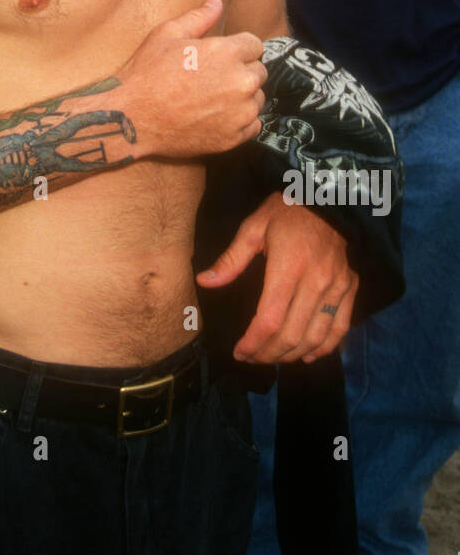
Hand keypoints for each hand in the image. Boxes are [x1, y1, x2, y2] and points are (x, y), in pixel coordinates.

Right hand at [118, 0, 266, 157]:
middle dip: (241, 71)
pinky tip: (216, 116)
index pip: (254, 45)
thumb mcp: (167, 34)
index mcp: (228, 52)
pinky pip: (253, 124)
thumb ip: (199, 17)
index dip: (237, 48)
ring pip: (257, 99)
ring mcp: (240, 112)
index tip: (220, 57)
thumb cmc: (147, 73)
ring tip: (213, 98)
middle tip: (213, 78)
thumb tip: (217, 2)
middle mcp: (241, 82)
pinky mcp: (234, 137)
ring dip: (242, 97)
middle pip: (259, 71)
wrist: (132, 118)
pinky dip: (239, 121)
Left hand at [196, 191, 357, 363]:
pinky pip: (340, 327)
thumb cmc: (286, 210)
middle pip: (291, 334)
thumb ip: (231, 259)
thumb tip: (203, 281)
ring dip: (293, 355)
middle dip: (268, 354)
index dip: (252, 343)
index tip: (239, 352)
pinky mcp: (351, 287)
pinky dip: (325, 348)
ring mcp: (337, 286)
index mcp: (288, 266)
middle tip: (252, 358)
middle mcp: (316, 281)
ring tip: (274, 358)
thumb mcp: (254, 226)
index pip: (269, 319)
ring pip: (316, 337)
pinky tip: (308, 355)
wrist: (328, 196)